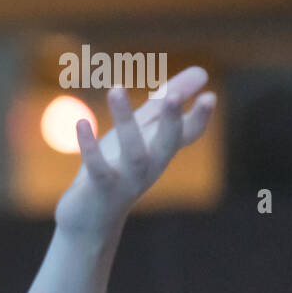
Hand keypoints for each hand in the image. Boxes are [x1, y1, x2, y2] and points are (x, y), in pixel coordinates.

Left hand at [54, 65, 215, 235]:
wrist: (90, 221)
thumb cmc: (117, 169)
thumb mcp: (141, 133)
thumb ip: (163, 104)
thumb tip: (202, 71)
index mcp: (161, 152)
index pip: (188, 134)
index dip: (200, 117)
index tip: (210, 95)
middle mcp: (150, 167)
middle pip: (167, 143)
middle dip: (172, 120)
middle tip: (174, 95)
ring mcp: (126, 180)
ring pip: (134, 152)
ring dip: (125, 120)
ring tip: (116, 88)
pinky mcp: (100, 189)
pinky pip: (97, 167)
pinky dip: (89, 145)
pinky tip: (81, 122)